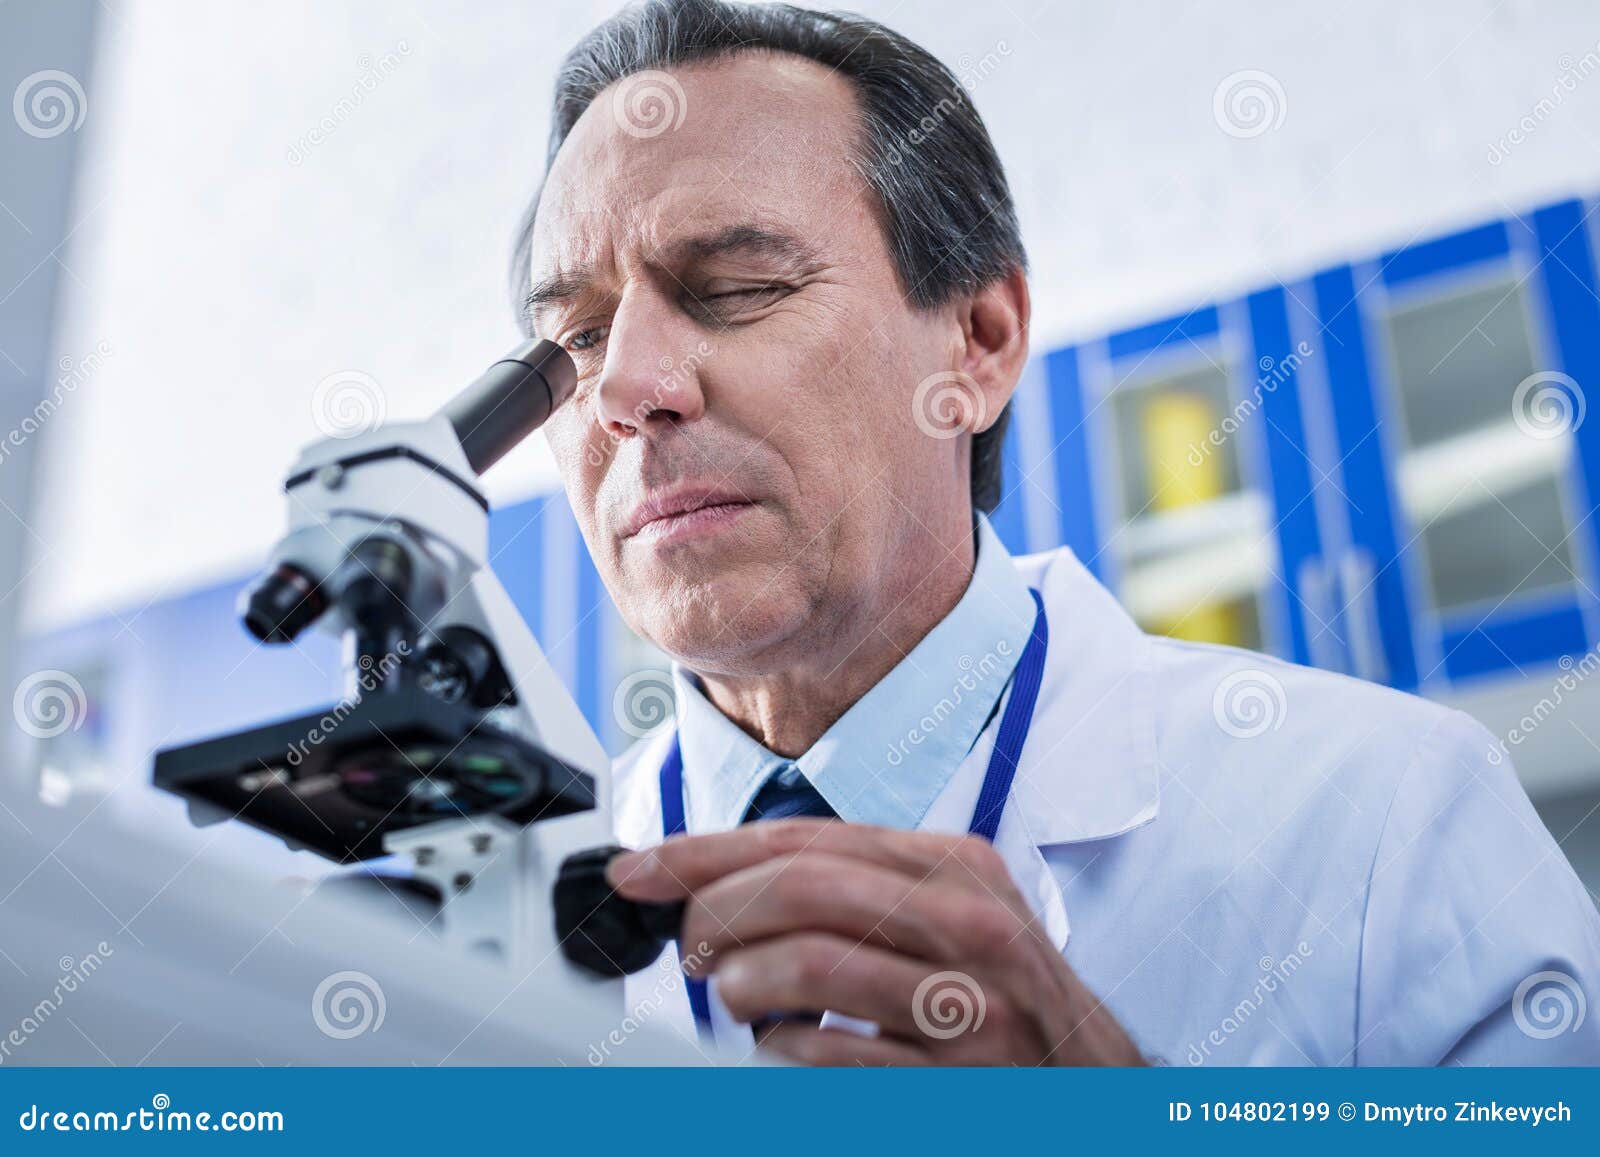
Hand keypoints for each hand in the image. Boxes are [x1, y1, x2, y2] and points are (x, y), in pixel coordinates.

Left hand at [607, 818, 1144, 1065]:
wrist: (1093, 1082)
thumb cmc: (999, 995)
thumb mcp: (948, 914)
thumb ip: (859, 886)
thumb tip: (725, 879)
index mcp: (955, 866)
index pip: (807, 839)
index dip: (708, 851)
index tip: (642, 869)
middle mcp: (969, 923)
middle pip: (803, 887)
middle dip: (717, 911)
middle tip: (692, 946)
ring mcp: (967, 1003)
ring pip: (811, 965)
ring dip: (743, 985)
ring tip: (736, 997)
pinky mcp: (954, 1081)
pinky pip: (832, 1054)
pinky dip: (781, 1051)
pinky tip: (781, 1048)